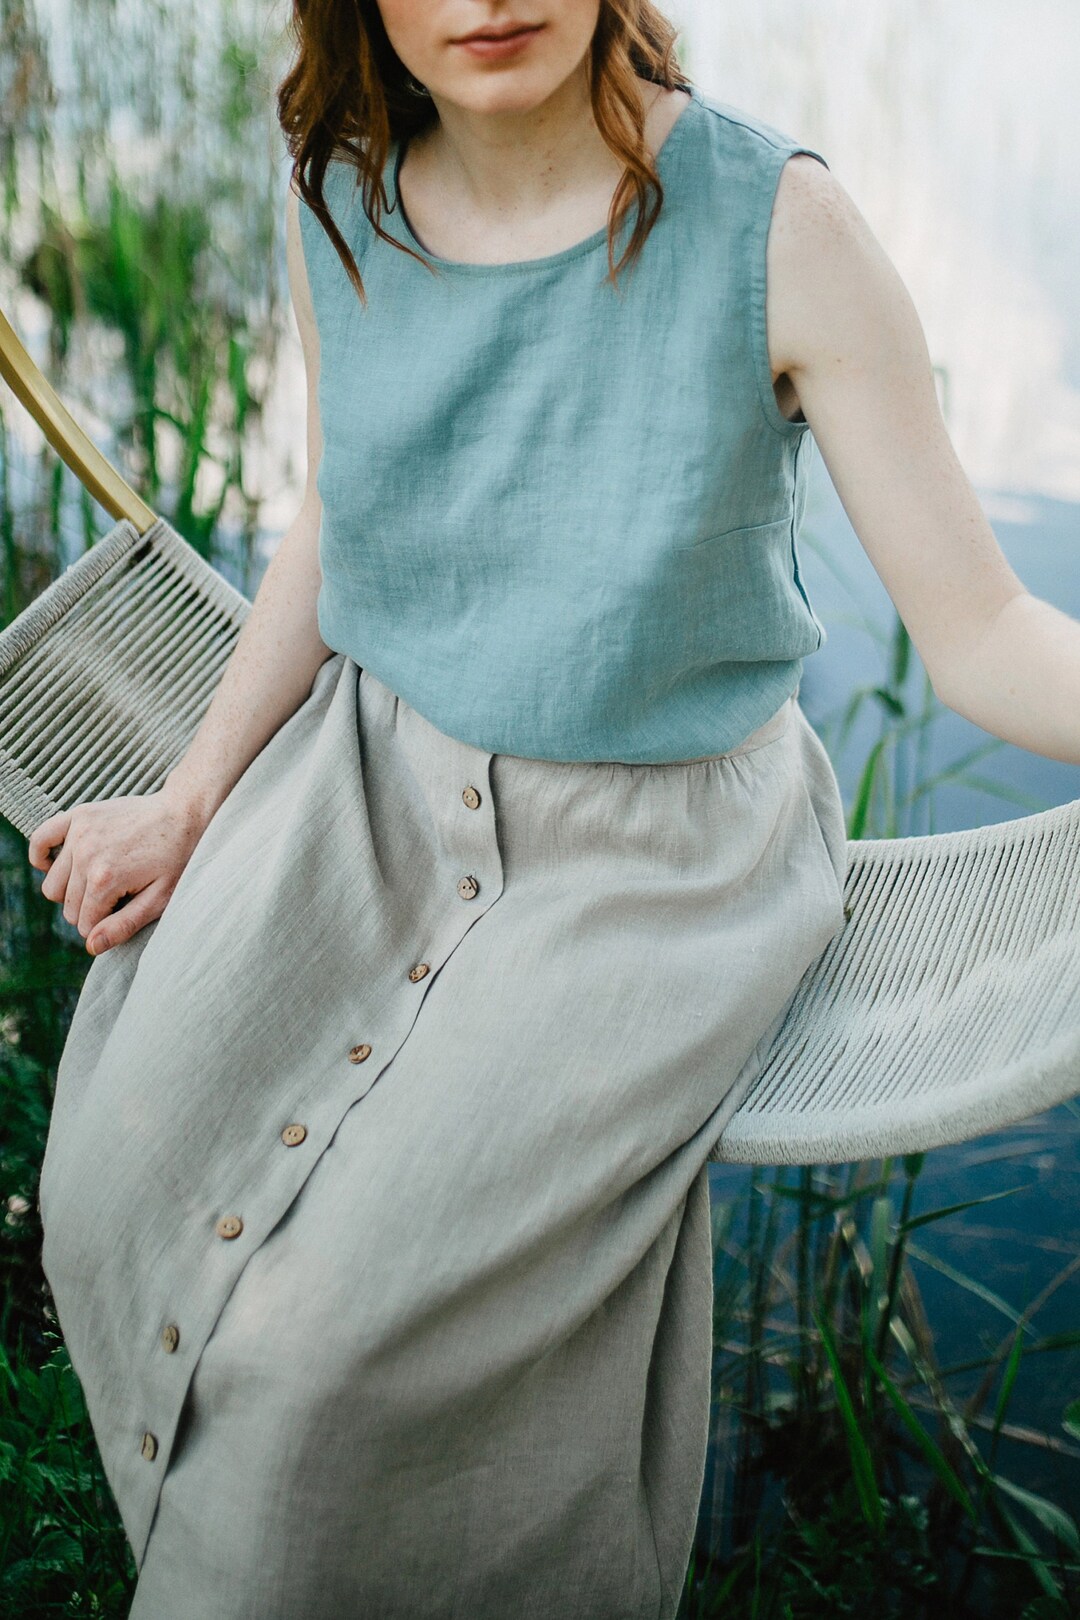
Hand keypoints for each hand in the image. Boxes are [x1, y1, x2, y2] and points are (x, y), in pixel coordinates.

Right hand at [27, 786, 212, 955]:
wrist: (184, 813)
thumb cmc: (177, 859)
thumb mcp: (160, 899)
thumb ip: (124, 925)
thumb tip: (91, 946)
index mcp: (105, 878)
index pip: (84, 924)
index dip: (104, 925)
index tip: (126, 911)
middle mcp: (86, 854)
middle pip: (67, 907)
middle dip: (90, 910)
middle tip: (118, 897)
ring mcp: (79, 832)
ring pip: (52, 884)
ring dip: (71, 891)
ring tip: (98, 883)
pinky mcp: (78, 815)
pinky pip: (40, 839)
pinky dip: (41, 856)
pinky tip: (56, 865)